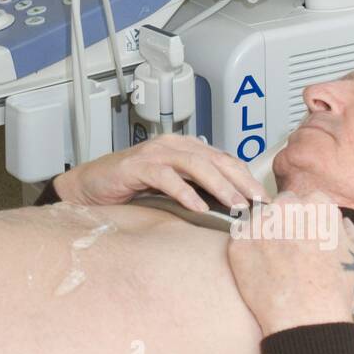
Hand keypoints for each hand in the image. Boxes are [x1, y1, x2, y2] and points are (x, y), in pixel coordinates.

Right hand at [54, 134, 266, 212]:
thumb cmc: (129, 188)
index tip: (265, 199)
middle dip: (241, 181)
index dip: (247, 177)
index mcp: (184, 148)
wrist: (89, 187)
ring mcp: (154, 153)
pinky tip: (199, 207)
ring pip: (196, 165)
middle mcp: (172, 145)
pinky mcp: (136, 166)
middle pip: (216, 159)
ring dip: (219, 185)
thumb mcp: (171, 187)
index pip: (224, 159)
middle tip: (259, 203)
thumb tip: (231, 208)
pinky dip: (185, 192)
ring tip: (236, 205)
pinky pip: (166, 177)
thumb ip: (197, 189)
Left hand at [226, 190, 353, 335]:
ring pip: (259, 221)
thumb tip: (343, 223)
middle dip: (285, 223)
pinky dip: (248, 252)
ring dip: (265, 235)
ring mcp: (259, 222)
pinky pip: (241, 240)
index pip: (307, 202)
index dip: (308, 223)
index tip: (308, 242)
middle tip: (290, 252)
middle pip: (281, 207)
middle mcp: (286, 206)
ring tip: (275, 264)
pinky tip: (261, 271)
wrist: (306, 318)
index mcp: (317, 203)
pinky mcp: (238, 241)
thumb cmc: (337, 291)